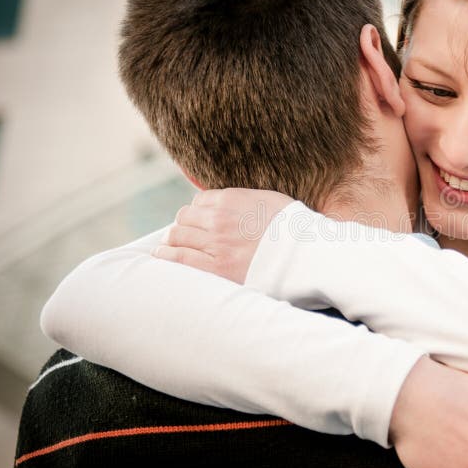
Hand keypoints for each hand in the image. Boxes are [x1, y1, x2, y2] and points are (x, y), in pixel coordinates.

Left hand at [152, 188, 293, 282]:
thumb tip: (231, 202)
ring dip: (174, 239)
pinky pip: (178, 257)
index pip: (200, 201)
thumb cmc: (294, 229)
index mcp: (231, 199)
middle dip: (186, 225)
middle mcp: (218, 218)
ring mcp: (215, 244)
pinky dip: (166, 255)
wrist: (306, 255)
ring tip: (172, 246)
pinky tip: (161, 255)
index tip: (201, 221)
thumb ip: (245, 199)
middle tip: (187, 235)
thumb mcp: (270, 200)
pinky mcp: (215, 268)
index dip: (200, 212)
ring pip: (177, 236)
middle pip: (185, 218)